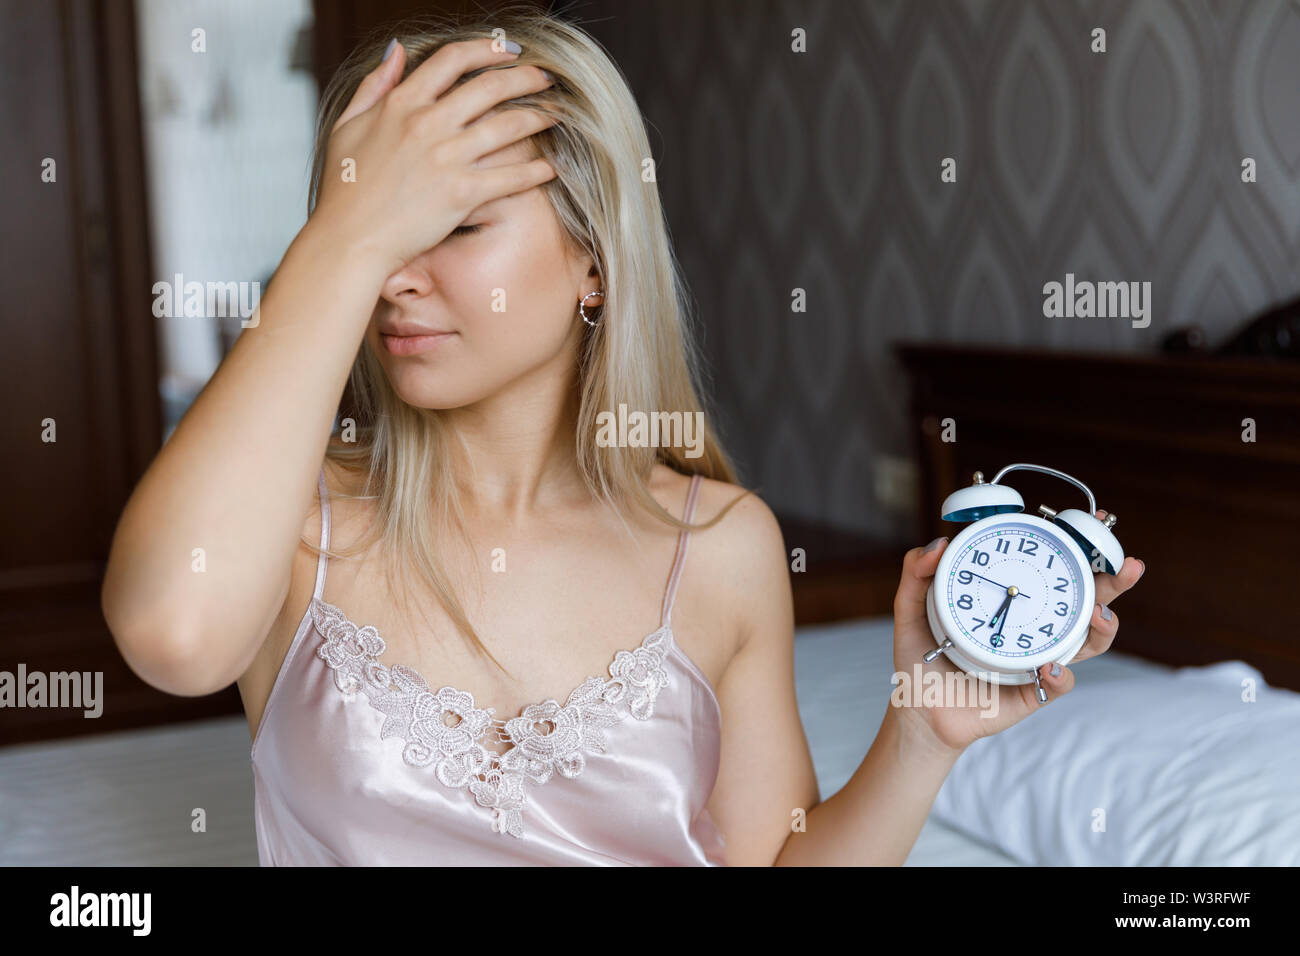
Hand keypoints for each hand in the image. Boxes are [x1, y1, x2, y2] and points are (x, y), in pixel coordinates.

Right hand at [311, 37, 558, 276]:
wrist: (349, 239)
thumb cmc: (345, 189)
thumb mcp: (348, 125)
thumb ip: (375, 85)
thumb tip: (397, 50)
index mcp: (401, 103)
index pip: (453, 59)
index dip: (488, 49)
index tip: (510, 51)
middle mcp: (427, 124)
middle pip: (490, 86)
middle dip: (526, 78)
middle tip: (546, 79)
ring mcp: (446, 158)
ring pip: (508, 126)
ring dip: (540, 117)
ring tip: (557, 115)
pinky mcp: (461, 193)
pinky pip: (510, 176)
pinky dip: (536, 170)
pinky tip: (551, 168)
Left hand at [890, 510, 1145, 753]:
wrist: (916, 708)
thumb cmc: (920, 656)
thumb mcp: (911, 608)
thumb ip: (916, 573)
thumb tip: (940, 543)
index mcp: (1011, 601)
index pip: (1051, 571)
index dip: (1078, 549)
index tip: (1095, 524)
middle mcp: (1033, 628)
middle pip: (1085, 602)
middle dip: (1114, 583)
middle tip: (1129, 566)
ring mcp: (1038, 660)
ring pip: (1087, 643)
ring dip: (1102, 626)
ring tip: (1099, 614)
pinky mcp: (1034, 693)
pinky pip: (1058, 684)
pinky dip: (1060, 675)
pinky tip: (1050, 667)